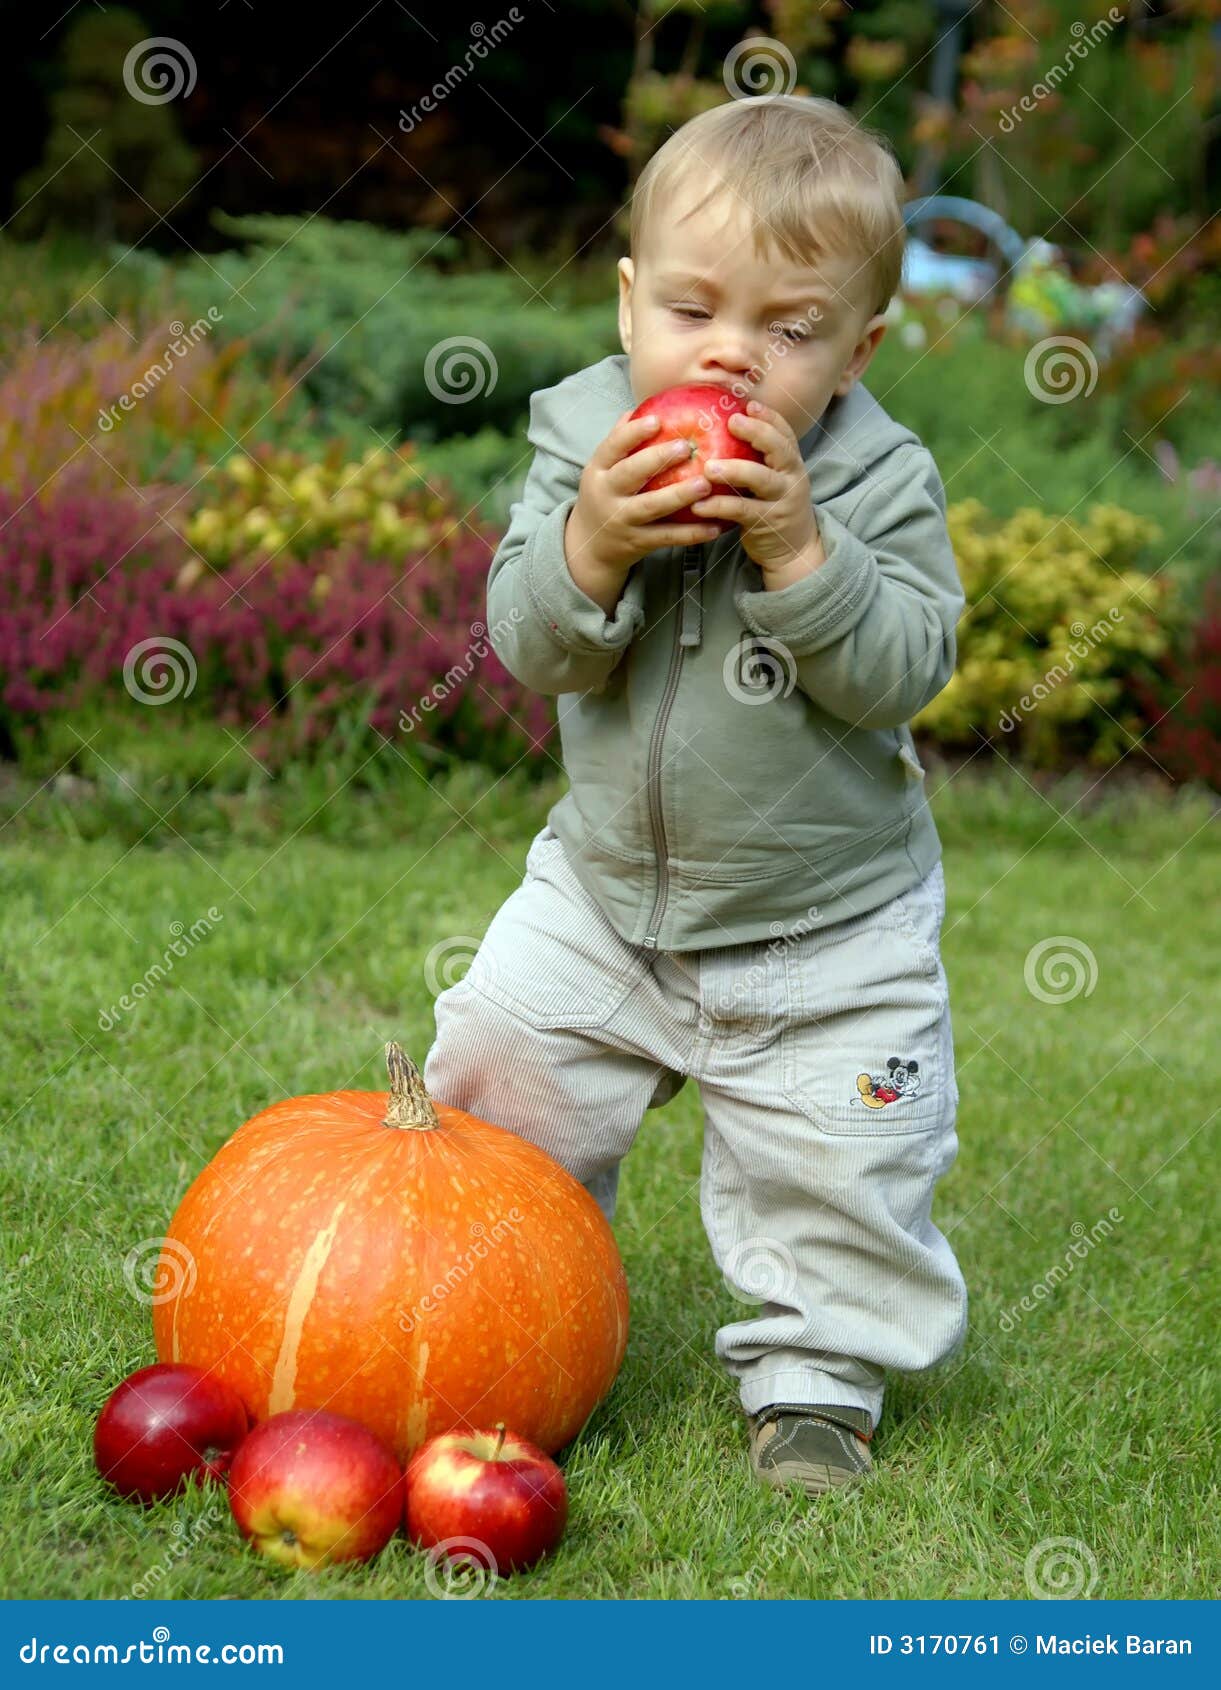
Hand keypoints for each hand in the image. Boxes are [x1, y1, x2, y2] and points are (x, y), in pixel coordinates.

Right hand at [567, 410, 723, 576]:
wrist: (590, 547)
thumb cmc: (605, 496)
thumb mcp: (603, 469)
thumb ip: (620, 441)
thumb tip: (642, 407)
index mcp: (598, 470)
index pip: (612, 446)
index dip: (634, 433)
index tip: (657, 420)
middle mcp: (606, 494)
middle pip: (631, 473)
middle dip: (658, 459)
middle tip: (686, 447)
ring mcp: (622, 520)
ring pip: (651, 507)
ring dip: (679, 495)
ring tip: (705, 485)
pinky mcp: (637, 542)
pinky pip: (667, 537)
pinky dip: (691, 533)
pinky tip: (715, 527)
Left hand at [690, 400, 822, 575]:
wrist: (794, 549)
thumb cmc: (771, 506)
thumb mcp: (771, 479)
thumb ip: (755, 458)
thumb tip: (719, 427)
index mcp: (791, 462)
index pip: (785, 433)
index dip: (769, 417)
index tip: (748, 404)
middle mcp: (791, 477)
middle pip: (780, 449)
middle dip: (757, 433)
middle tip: (731, 422)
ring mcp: (782, 500)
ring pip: (761, 479)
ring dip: (734, 470)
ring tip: (708, 467)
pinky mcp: (767, 522)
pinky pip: (742, 511)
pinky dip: (720, 506)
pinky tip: (698, 506)